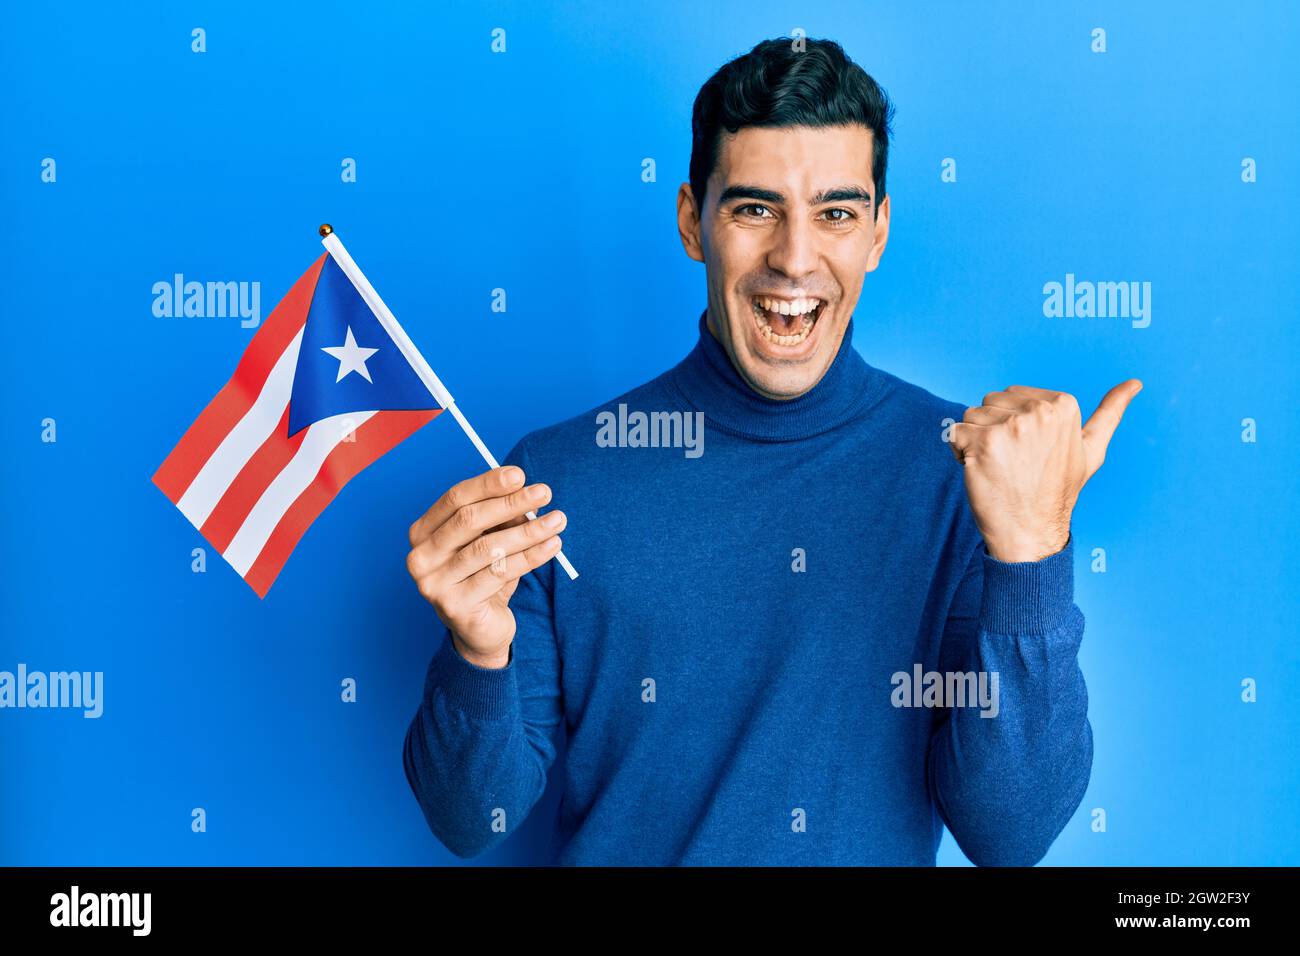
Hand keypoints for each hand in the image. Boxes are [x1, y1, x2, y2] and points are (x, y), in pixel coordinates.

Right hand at [406, 466, 565, 667]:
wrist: (480, 629)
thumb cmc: (483, 576)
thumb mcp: (490, 540)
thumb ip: (500, 517)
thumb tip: (525, 492)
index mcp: (423, 532)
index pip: (455, 498)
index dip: (488, 484)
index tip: (520, 474)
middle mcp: (421, 557)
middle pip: (468, 520)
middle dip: (510, 503)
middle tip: (544, 492)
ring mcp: (434, 584)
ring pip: (487, 548)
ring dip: (527, 531)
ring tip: (557, 520)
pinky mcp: (455, 606)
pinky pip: (499, 574)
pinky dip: (531, 557)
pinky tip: (552, 546)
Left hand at [950, 380, 1141, 561]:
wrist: (1032, 532)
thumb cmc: (1058, 491)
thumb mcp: (1091, 450)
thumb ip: (1110, 414)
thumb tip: (1135, 383)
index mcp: (1064, 404)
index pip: (1011, 396)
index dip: (1011, 424)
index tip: (1029, 453)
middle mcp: (1040, 412)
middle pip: (989, 403)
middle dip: (992, 430)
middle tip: (1013, 464)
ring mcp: (1012, 427)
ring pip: (971, 417)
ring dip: (974, 442)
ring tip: (998, 468)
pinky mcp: (984, 443)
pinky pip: (953, 434)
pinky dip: (958, 453)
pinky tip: (979, 472)